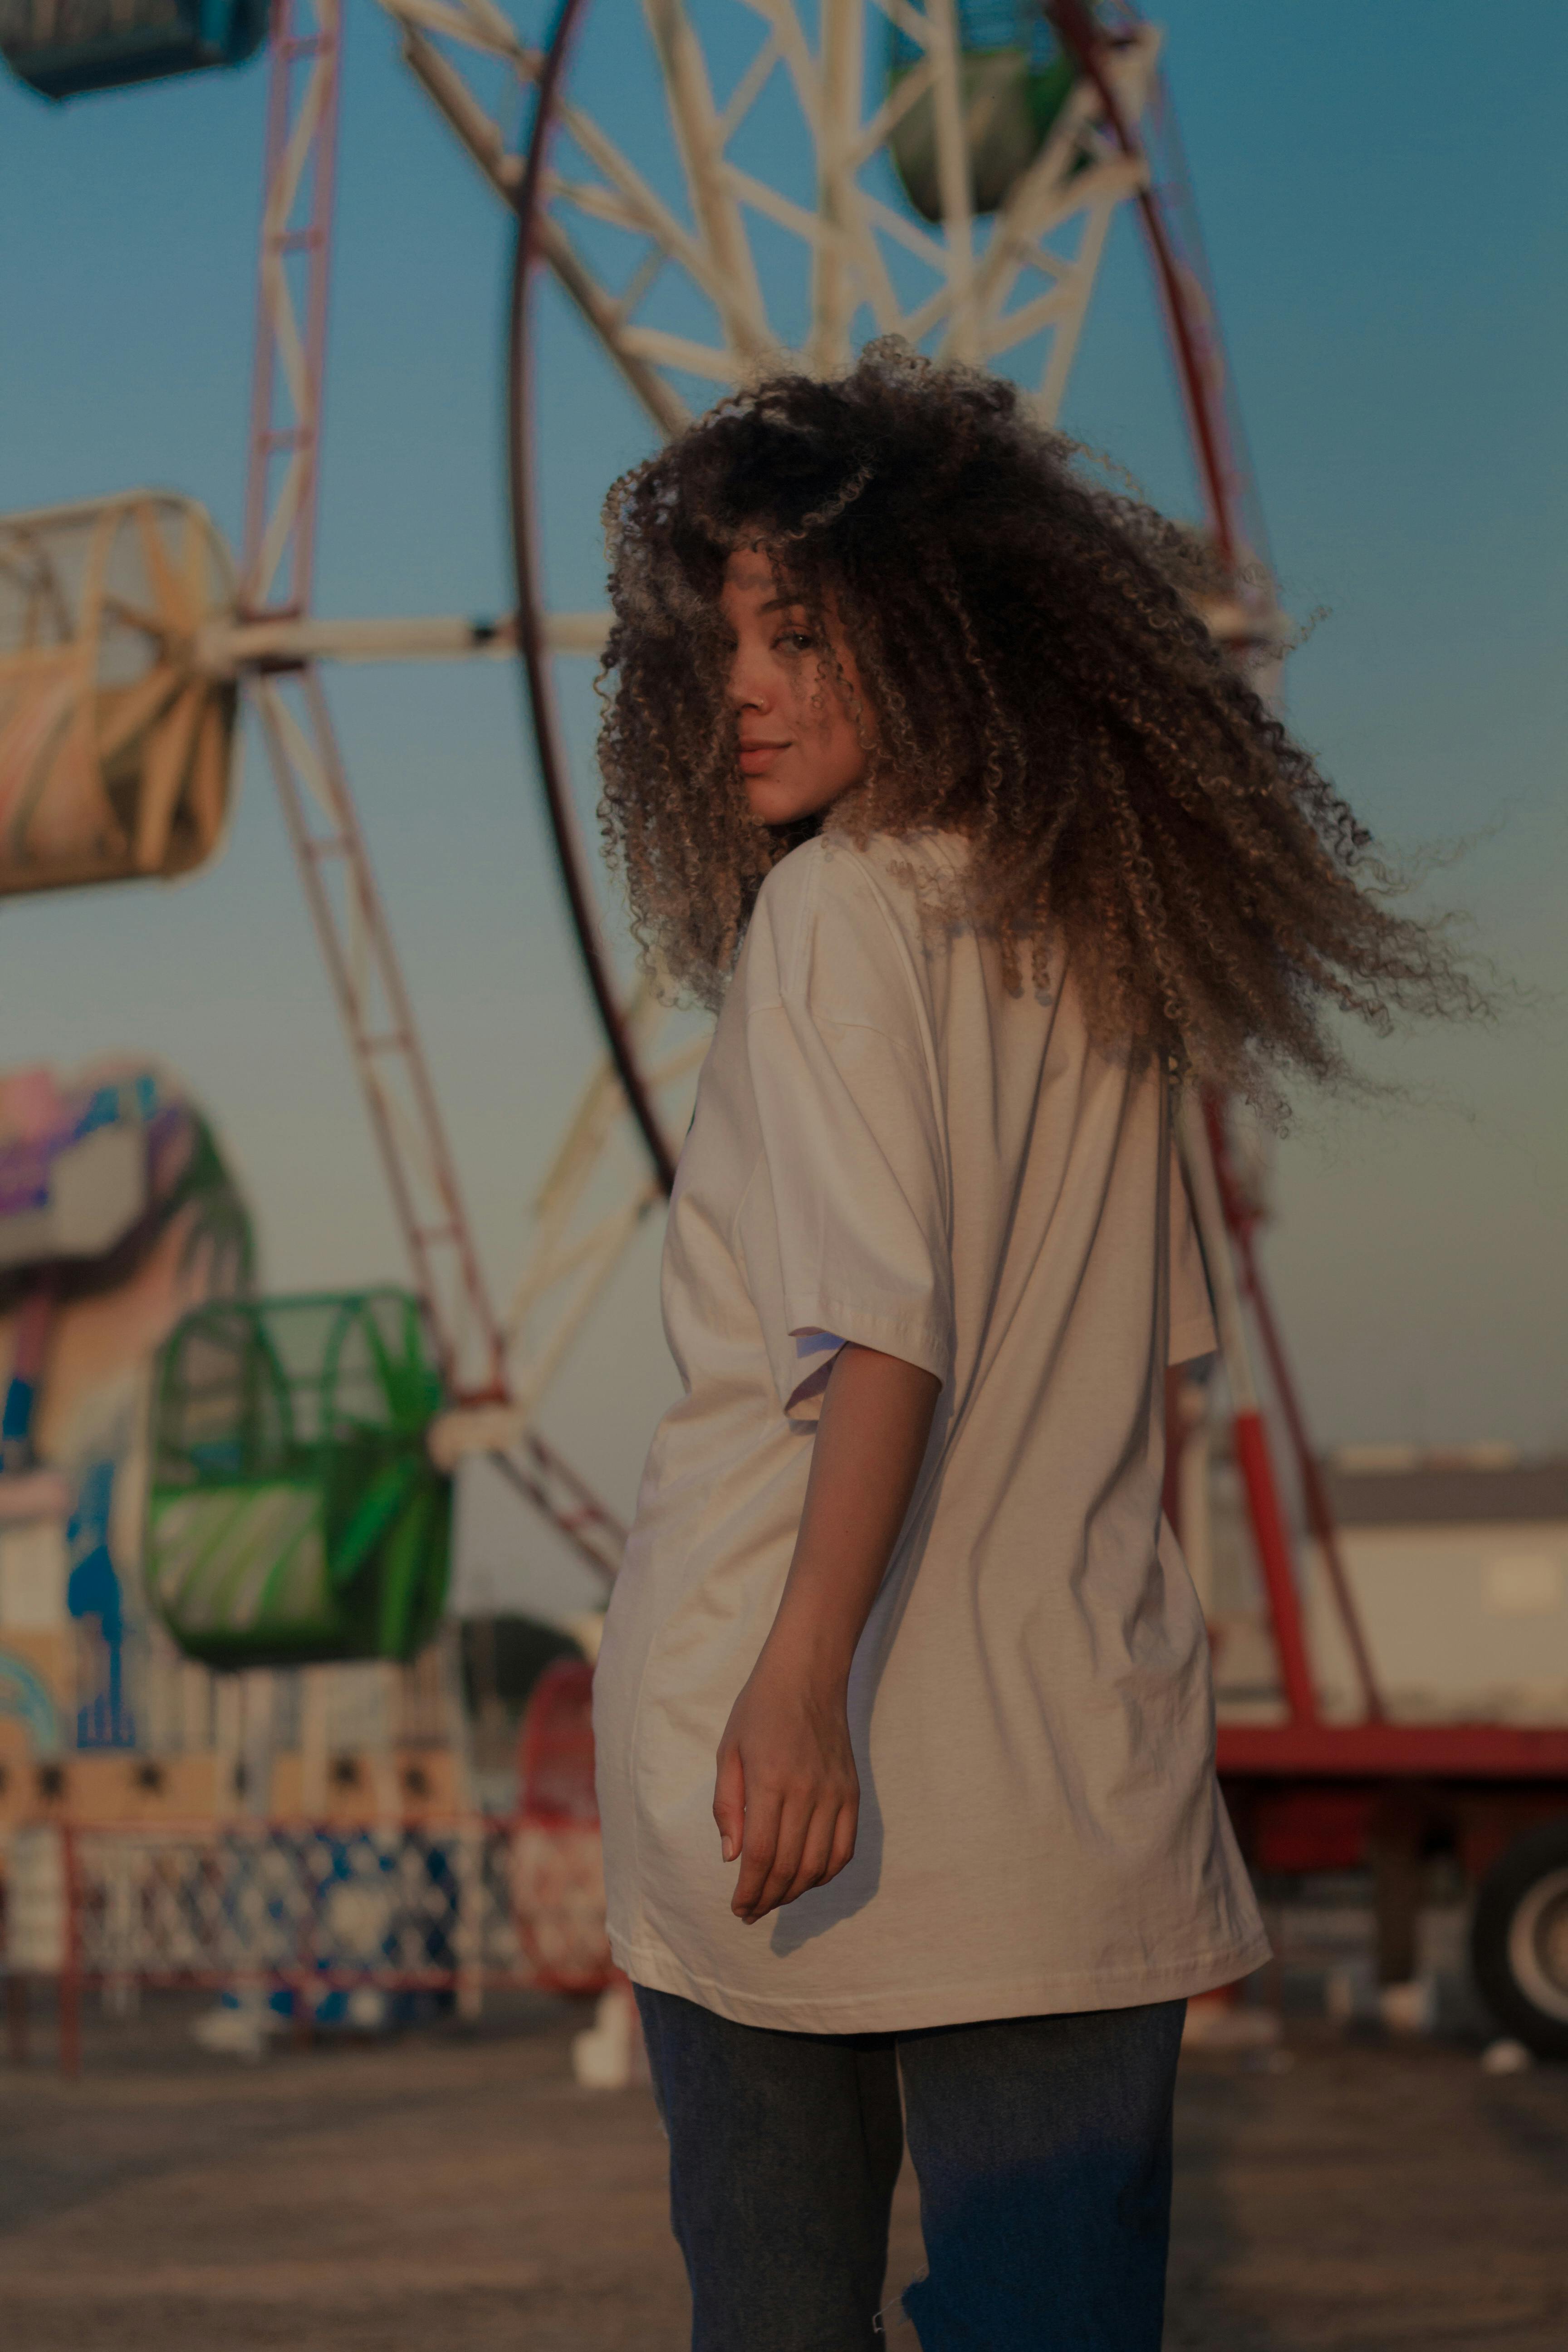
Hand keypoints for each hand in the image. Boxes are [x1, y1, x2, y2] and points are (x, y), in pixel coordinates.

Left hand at [713, 1642, 858, 1924]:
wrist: (808, 1676)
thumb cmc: (759, 1711)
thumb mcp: (728, 1752)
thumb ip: (727, 1806)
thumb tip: (731, 1859)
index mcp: (770, 1780)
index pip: (760, 1854)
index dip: (749, 1890)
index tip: (738, 1909)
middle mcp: (807, 1791)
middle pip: (788, 1866)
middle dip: (767, 1899)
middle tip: (751, 1913)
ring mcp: (835, 1794)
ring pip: (818, 1865)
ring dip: (794, 1892)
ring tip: (773, 1899)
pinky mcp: (852, 1793)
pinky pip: (844, 1849)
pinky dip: (825, 1873)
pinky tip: (806, 1878)